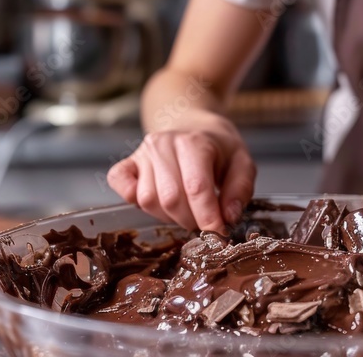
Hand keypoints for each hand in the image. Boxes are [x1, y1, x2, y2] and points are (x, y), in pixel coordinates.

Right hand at [106, 110, 255, 232]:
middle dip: (190, 220)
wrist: (193, 127)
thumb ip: (240, 189)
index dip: (207, 217)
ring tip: (185, 209)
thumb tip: (228, 216)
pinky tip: (154, 202)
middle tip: (203, 222)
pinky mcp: (127, 163)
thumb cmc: (218, 149)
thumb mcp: (242, 162)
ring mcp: (142, 153)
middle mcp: (163, 144)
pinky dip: (132, 199)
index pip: (196, 187)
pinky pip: (120, 185)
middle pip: (170, 198)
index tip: (218, 234)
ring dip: (168, 216)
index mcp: (194, 142)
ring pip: (147, 199)